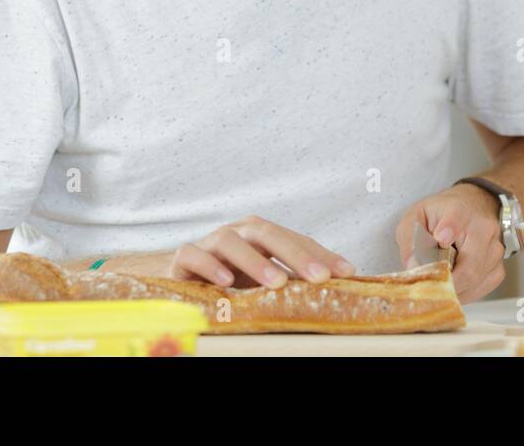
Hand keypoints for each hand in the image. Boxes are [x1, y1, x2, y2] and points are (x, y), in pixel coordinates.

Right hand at [165, 215, 355, 287]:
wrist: (176, 276)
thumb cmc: (226, 277)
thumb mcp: (260, 280)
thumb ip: (289, 281)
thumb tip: (333, 290)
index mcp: (260, 234)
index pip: (295, 239)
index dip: (321, 253)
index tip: (347, 272)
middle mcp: (238, 232)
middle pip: (268, 233)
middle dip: (296, 254)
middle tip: (320, 277)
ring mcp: (210, 242)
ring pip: (232, 241)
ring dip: (256, 261)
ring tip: (277, 282)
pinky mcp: (184, 257)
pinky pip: (195, 255)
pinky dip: (212, 266)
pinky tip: (228, 282)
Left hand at [395, 184, 504, 303]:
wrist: (470, 208)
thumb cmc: (440, 215)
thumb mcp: (415, 218)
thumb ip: (410, 240)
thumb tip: (413, 266)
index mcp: (458, 210)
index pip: (457, 218)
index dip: (450, 229)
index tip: (442, 239)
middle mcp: (482, 227)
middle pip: (469, 264)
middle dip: (446, 281)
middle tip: (430, 286)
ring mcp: (495, 247)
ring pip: (476, 279)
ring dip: (455, 287)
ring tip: (441, 280)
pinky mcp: (500, 266)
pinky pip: (485, 286)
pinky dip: (467, 292)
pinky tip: (456, 284)